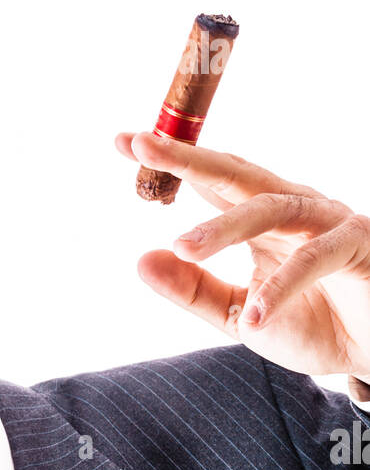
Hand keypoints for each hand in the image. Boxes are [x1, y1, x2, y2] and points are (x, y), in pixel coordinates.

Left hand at [115, 130, 369, 382]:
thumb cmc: (314, 327)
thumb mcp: (239, 316)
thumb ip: (194, 291)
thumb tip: (142, 260)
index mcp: (262, 220)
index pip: (211, 184)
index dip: (172, 161)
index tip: (124, 142)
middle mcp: (293, 209)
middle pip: (236, 175)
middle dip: (189, 158)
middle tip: (143, 145)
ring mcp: (328, 222)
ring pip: (271, 209)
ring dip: (226, 227)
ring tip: (185, 245)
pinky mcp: (359, 245)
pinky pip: (316, 258)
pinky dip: (284, 288)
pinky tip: (257, 316)